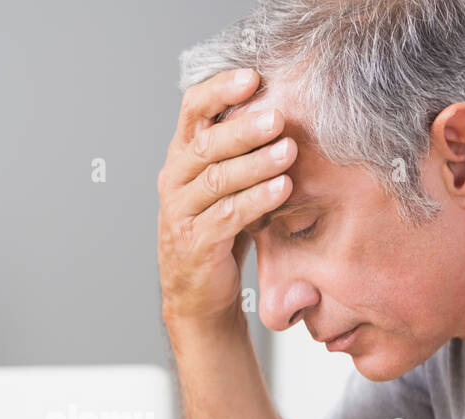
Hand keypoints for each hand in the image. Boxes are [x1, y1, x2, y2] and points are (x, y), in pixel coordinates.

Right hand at [156, 68, 295, 332]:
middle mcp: (175, 181)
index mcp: (182, 158)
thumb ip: (240, 151)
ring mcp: (181, 214)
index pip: (192, 111)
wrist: (200, 295)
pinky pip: (226, 216)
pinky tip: (282, 189)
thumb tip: (285, 107)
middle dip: (244, 129)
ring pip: (217, 180)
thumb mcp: (226, 185)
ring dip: (256, 164)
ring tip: (289, 151)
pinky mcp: (195, 245)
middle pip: (206, 145)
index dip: (219, 91)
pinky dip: (256, 201)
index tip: (253, 78)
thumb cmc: (218, 233)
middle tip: (278, 118)